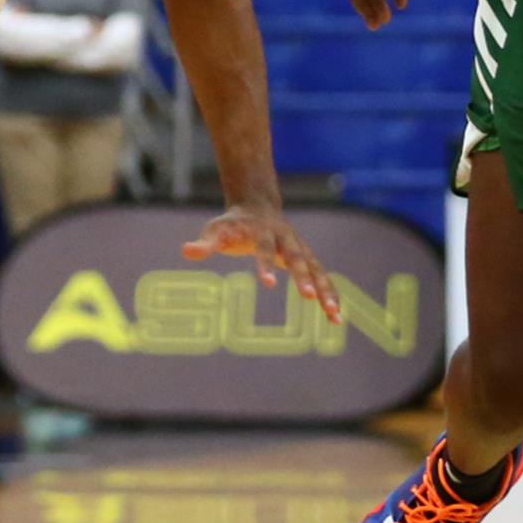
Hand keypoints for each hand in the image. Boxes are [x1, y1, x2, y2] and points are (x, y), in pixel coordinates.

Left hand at [181, 203, 339, 317]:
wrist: (257, 205)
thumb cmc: (233, 223)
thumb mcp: (216, 230)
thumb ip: (205, 243)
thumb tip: (186, 251)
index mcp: (263, 232)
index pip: (264, 249)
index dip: (265, 265)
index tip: (267, 285)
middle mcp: (286, 240)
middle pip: (298, 258)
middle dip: (304, 278)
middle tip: (309, 297)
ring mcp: (300, 248)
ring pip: (317, 270)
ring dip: (326, 291)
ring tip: (334, 316)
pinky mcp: (308, 258)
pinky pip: (323, 277)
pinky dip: (331, 295)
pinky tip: (336, 318)